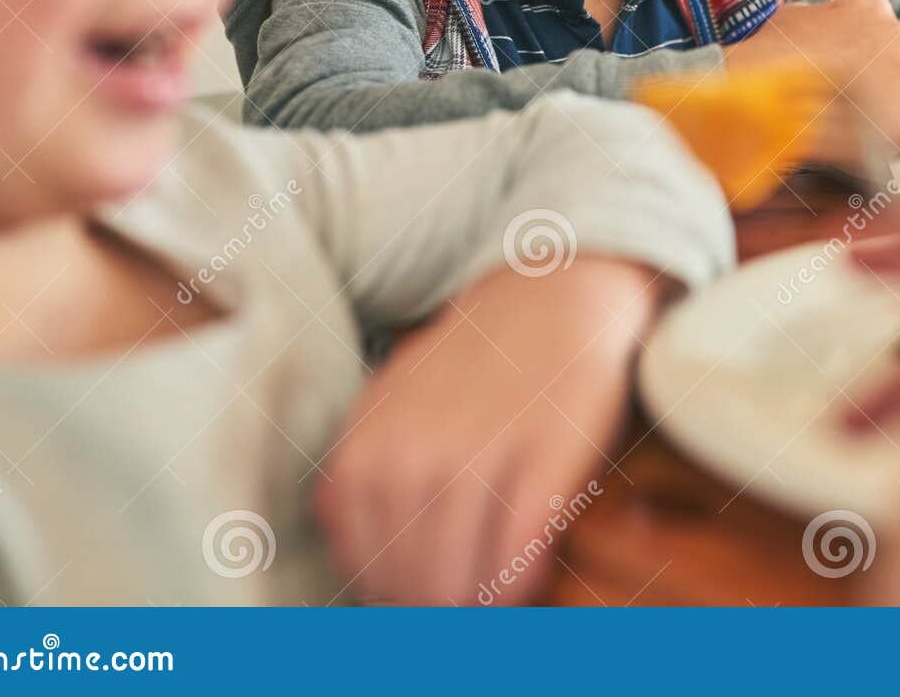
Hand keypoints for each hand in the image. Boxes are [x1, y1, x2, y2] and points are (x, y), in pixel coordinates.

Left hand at [314, 259, 661, 604]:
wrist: (554, 293)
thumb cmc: (477, 357)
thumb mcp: (394, 399)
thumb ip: (363, 466)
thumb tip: (346, 536)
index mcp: (364, 453)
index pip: (364, 569)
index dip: (397, 594)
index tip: (428, 589)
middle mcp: (408, 462)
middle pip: (411, 589)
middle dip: (439, 606)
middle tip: (471, 598)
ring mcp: (475, 463)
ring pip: (458, 587)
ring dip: (480, 606)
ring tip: (502, 594)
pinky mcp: (542, 465)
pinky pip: (516, 561)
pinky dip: (520, 585)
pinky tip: (530, 577)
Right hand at [725, 0, 899, 156]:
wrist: (766, 100)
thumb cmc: (772, 56)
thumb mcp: (791, 18)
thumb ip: (820, 18)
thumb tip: (821, 26)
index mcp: (872, 8)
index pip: (878, 30)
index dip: (859, 54)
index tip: (843, 69)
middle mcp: (899, 37)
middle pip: (897, 63)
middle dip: (877, 80)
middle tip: (847, 99)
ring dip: (887, 107)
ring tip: (852, 123)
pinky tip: (879, 141)